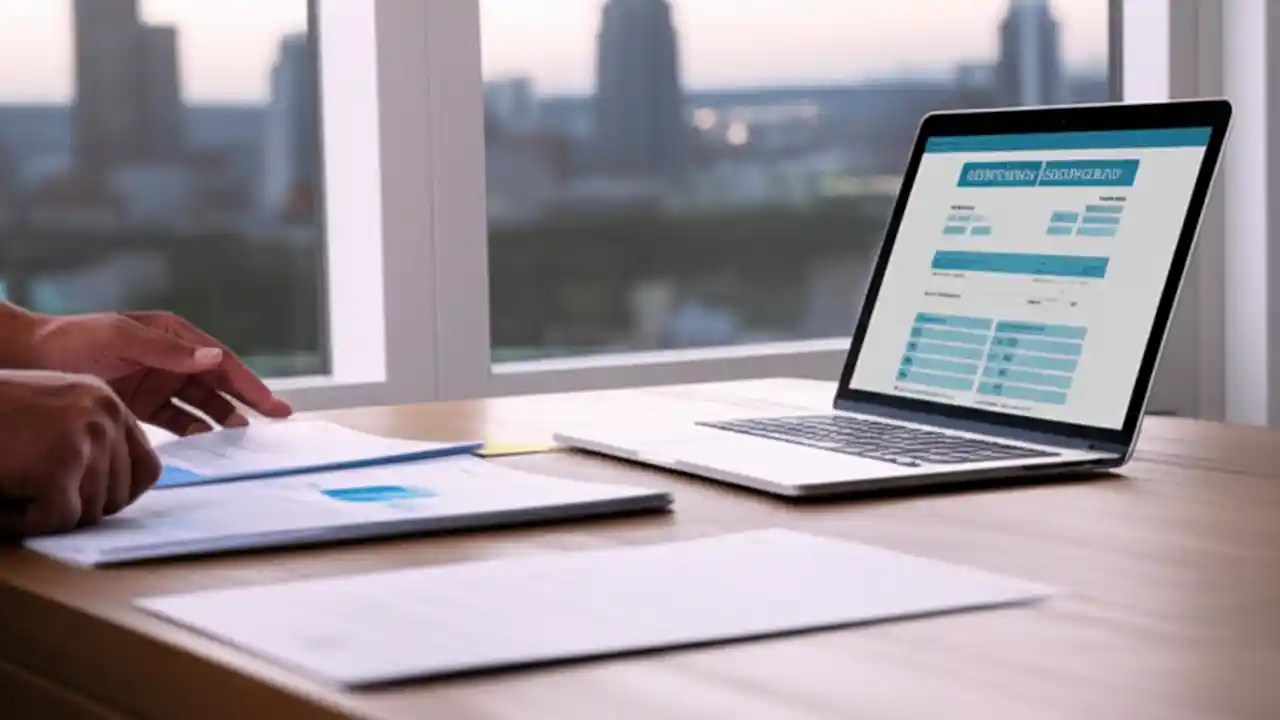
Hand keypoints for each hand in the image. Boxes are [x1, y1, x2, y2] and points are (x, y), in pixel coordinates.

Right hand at [0, 371, 160, 536]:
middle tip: (27, 487)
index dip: (114, 494)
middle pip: (119, 496)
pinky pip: (59, 521)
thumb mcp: (48, 418)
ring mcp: (86, 436)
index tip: (77, 496)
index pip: (147, 469)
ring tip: (11, 485)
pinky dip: (24, 522)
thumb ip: (88, 442)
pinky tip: (2, 500)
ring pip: (90, 512)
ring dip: (45, 514)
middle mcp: (104, 413)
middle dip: (74, 506)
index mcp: (105, 401)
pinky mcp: (60, 464)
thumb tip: (124, 493)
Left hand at [23, 311, 292, 435]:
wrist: (27, 358)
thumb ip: (170, 351)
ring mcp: (159, 382)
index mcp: (173, 335)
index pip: (220, 361)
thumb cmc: (73, 340)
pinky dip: (195, 430)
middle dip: (249, 400)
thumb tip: (215, 358)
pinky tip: (207, 442)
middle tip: (278, 418)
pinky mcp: (143, 404)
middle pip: (219, 383)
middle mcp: (172, 359)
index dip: (249, 382)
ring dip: (223, 418)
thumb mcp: (123, 338)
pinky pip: (178, 419)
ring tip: (242, 438)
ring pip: (203, 404)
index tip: (271, 403)